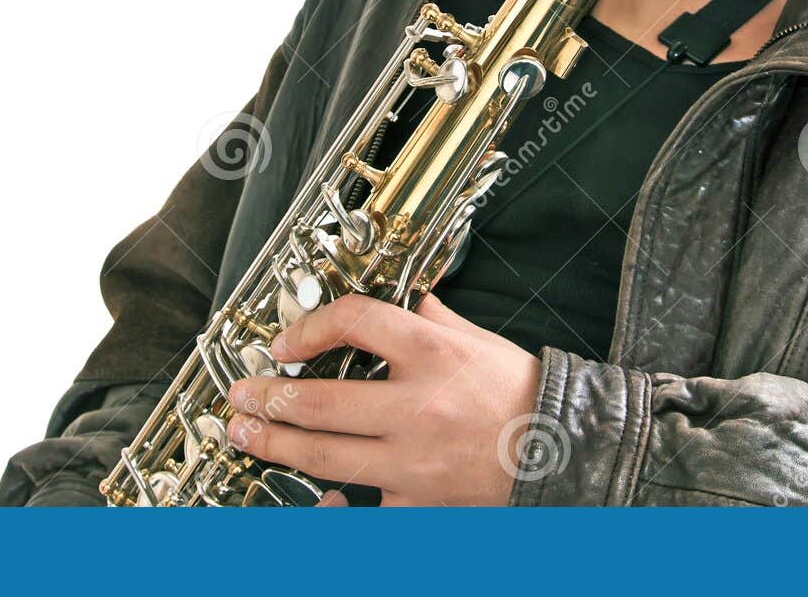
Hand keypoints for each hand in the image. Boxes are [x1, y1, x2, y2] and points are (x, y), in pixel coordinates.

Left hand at [224, 291, 542, 505]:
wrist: (566, 452)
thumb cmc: (521, 393)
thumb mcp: (477, 338)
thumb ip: (431, 317)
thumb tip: (401, 298)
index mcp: (433, 352)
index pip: (354, 322)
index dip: (308, 327)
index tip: (285, 341)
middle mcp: (417, 406)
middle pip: (321, 401)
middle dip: (269, 398)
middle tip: (241, 395)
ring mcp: (415, 461)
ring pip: (327, 456)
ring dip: (277, 445)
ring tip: (247, 435)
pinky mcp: (420, 504)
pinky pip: (363, 509)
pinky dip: (331, 507)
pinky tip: (309, 499)